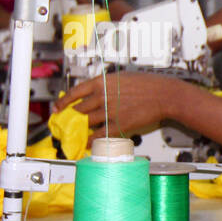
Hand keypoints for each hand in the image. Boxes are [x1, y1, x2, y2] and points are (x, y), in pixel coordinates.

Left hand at [55, 72, 184, 135]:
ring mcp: (110, 111)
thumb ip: (106, 85)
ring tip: (75, 134)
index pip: (74, 92)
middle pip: (78, 109)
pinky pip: (100, 134)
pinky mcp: (119, 124)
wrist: (164, 95)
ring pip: (86, 122)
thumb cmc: (147, 84)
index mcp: (102, 82)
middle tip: (65, 123)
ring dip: (80, 129)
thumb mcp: (121, 77)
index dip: (63, 102)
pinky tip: (88, 143)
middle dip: (70, 118)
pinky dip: (92, 140)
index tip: (57, 108)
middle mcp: (102, 96)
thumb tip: (94, 92)